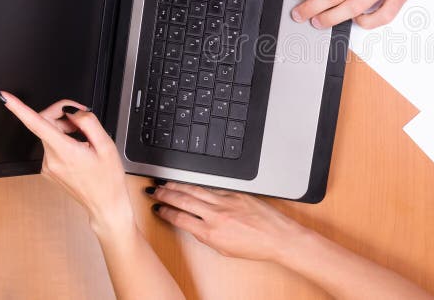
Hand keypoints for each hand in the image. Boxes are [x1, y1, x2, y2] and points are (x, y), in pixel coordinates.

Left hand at [0, 91, 133, 235]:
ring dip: (65, 129)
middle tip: (82, 118)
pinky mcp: (49, 170)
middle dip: (62, 115)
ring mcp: (48, 166)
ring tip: (86, 138)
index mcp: (65, 152)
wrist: (105, 204)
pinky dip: (64, 140)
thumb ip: (88, 123)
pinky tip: (80, 148)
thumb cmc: (108, 178)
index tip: (5, 97)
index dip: (18, 108)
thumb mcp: (106, 145)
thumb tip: (73, 112)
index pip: (36, 124)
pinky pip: (52, 146)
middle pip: (45, 124)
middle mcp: (51, 159)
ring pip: (49, 134)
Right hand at [148, 182, 305, 262]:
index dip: (166, 212)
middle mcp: (216, 214)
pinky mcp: (236, 193)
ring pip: (196, 190)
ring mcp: (227, 201)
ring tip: (167, 184)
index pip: (180, 219)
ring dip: (179, 186)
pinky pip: (213, 188)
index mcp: (211, 233)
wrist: (278, 236)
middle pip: (184, 200)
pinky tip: (193, 184)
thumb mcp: (224, 249)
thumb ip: (207, 237)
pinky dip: (200, 186)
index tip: (158, 208)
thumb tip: (194, 226)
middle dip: (166, 194)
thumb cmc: (256, 246)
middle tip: (155, 190)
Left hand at [149, 182, 433, 298]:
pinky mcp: (214, 238)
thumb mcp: (249, 200)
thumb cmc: (269, 222)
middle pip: (187, 194)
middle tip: (152, 186)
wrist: (280, 239)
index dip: (180, 181)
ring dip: (166, 203)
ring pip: (185, 208)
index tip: (169, 178)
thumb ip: (229, 197)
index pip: (198, 185)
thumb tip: (212, 193)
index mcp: (229, 194)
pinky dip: (176, 219)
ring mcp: (215, 223)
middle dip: (167, 190)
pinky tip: (167, 215)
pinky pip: (191, 226)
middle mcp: (220, 206)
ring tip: (154, 199)